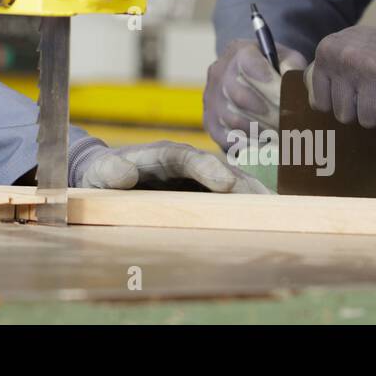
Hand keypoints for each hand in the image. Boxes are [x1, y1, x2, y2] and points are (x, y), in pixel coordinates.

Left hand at [70, 140, 269, 193]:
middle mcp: (185, 163)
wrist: (104, 176)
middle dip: (242, 184)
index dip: (207, 168)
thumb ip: (108, 171)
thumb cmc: (101, 173)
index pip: (187, 158)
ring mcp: (196, 178)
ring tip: (277, 213)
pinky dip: (246, 207)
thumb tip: (123, 172)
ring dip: (251, 197)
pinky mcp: (201, 193)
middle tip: (267, 202)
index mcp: (162, 154)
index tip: (227, 182)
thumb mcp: (99, 172)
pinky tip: (267, 220)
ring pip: (229, 184)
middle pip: (218, 169)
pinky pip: (228, 199)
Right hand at [203, 40, 306, 148]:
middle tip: (289, 122)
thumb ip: (292, 67)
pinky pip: (226, 137)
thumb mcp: (287, 60)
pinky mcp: (210, 121)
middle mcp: (219, 72)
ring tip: (281, 133)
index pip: (247, 63)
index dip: (267, 81)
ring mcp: (211, 98)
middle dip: (269, 112)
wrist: (251, 80)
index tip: (284, 96)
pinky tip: (266, 141)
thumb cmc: (274, 70)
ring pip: (233, 119)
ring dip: (261, 130)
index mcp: (238, 51)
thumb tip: (292, 83)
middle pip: (239, 95)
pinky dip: (249, 142)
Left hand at [305, 13, 375, 127]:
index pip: (321, 103)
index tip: (358, 90)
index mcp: (328, 50)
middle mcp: (346, 59)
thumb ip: (328, 71)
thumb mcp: (347, 46)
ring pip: (368, 120)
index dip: (343, 102)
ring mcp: (372, 71)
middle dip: (363, 109)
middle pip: (344, 115)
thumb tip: (315, 105)